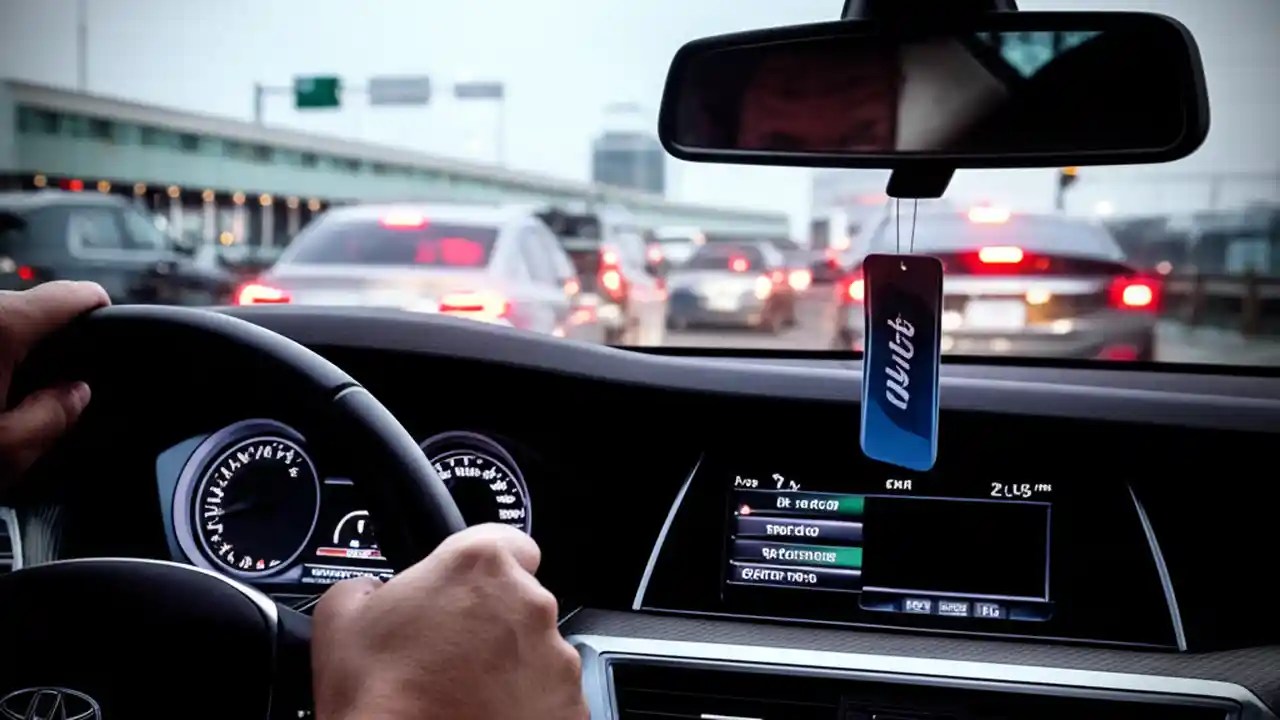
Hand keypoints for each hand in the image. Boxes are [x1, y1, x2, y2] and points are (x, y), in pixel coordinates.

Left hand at [0, 281, 109, 490]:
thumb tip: (75, 394)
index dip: (104, 315)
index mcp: (5, 325)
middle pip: (38, 310)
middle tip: (48, 393)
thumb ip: (55, 416)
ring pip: (6, 322)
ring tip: (6, 399)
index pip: (78, 295)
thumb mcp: (6, 450)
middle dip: (51, 347)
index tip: (112, 339)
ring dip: (13, 352)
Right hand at [313, 523, 587, 719]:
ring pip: (538, 650)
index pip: (505, 541)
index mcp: (480, 567)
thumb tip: (371, 590)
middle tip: (450, 654)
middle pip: (520, 600)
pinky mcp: (570, 706)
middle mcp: (530, 605)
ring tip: (465, 693)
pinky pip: (551, 696)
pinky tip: (485, 715)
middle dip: (492, 622)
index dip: (481, 568)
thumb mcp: (340, 620)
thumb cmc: (379, 700)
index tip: (466, 589)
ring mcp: (556, 659)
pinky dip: (527, 705)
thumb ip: (366, 585)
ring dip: (510, 665)